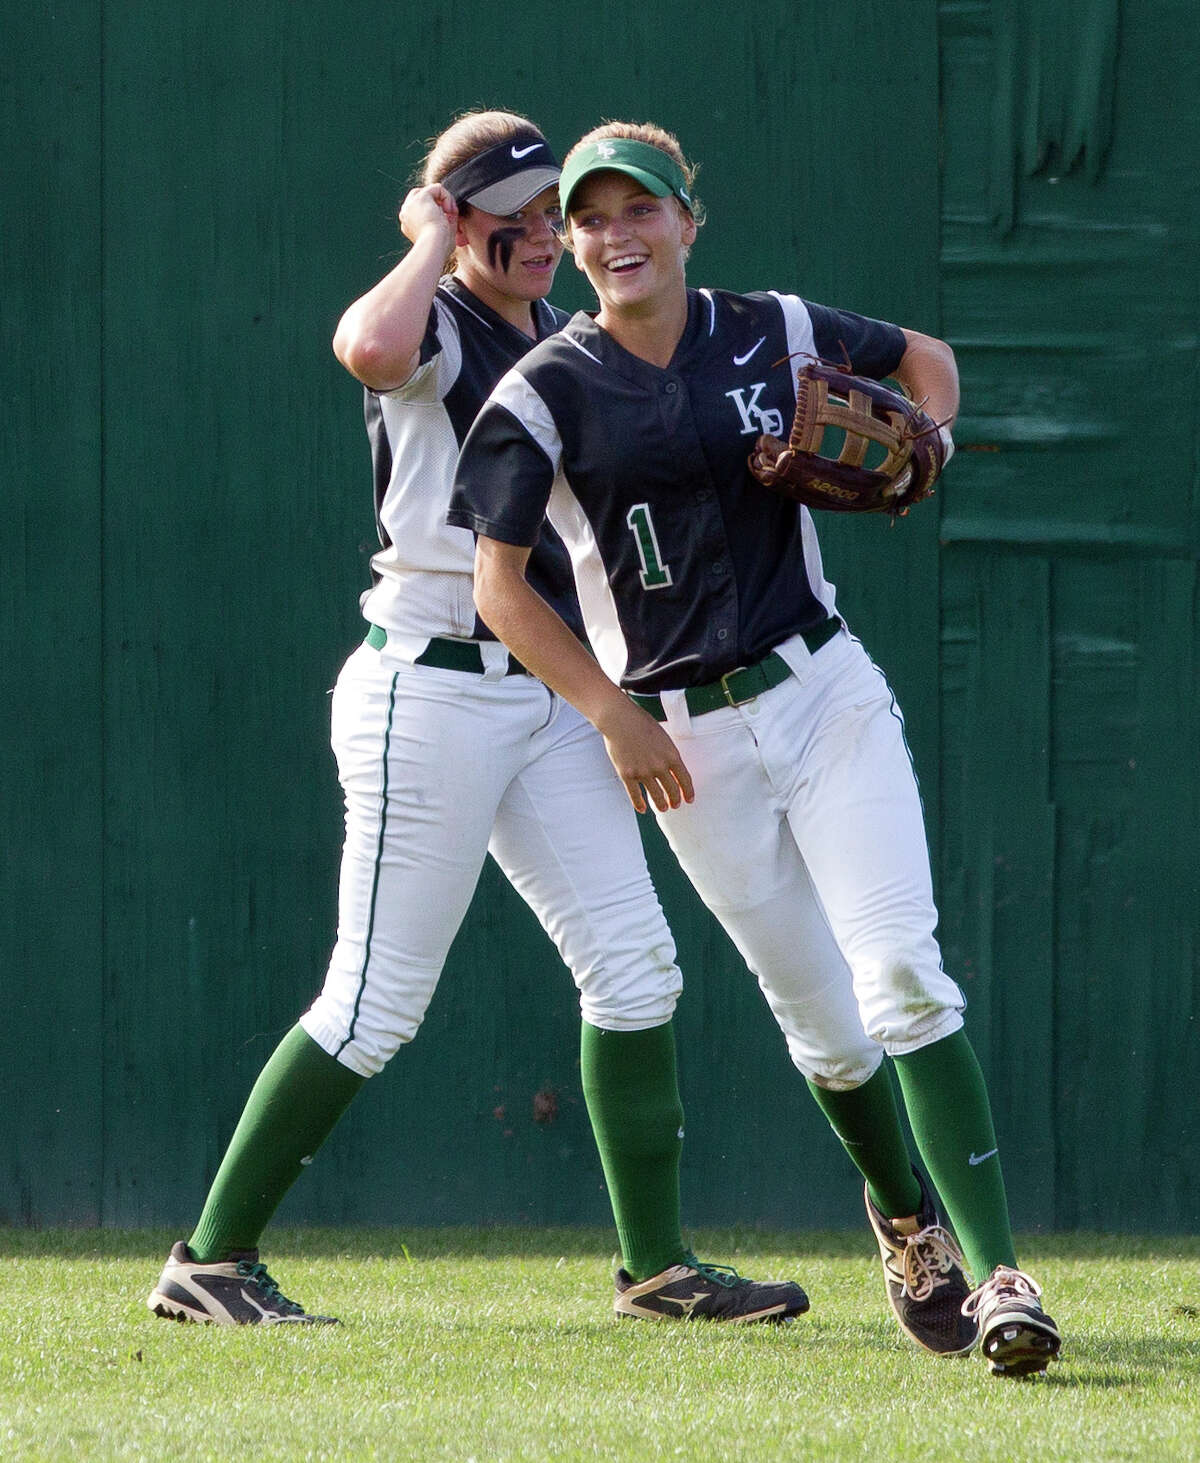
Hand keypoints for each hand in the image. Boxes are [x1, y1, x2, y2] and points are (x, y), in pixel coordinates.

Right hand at [399, 184, 457, 248]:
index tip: (447, 220)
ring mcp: (411, 204)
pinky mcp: (420, 197)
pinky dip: (447, 196)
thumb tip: (452, 212)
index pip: (420, 209)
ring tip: (451, 213)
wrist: (433, 247)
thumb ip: (444, 222)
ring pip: (430, 191)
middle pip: (421, 196)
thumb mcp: (441, 236)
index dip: (436, 210)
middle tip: (450, 214)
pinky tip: (449, 210)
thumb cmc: (439, 248)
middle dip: (438, 201)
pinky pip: (437, 188)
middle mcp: (406, 213)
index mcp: (408, 225)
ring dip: (444, 199)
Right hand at [595, 696, 694, 813]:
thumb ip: (668, 753)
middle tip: (675, 804)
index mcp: (672, 755)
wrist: (620, 720)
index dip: (688, 792)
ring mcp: (643, 772)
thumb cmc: (641, 724)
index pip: (685, 779)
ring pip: (656, 796)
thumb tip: (672, 768)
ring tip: (663, 808)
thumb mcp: (663, 737)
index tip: (689, 799)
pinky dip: (639, 804)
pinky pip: (635, 795)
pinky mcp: (627, 775)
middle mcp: (660, 766)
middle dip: (675, 800)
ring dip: (661, 804)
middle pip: (672, 790)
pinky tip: (642, 809)